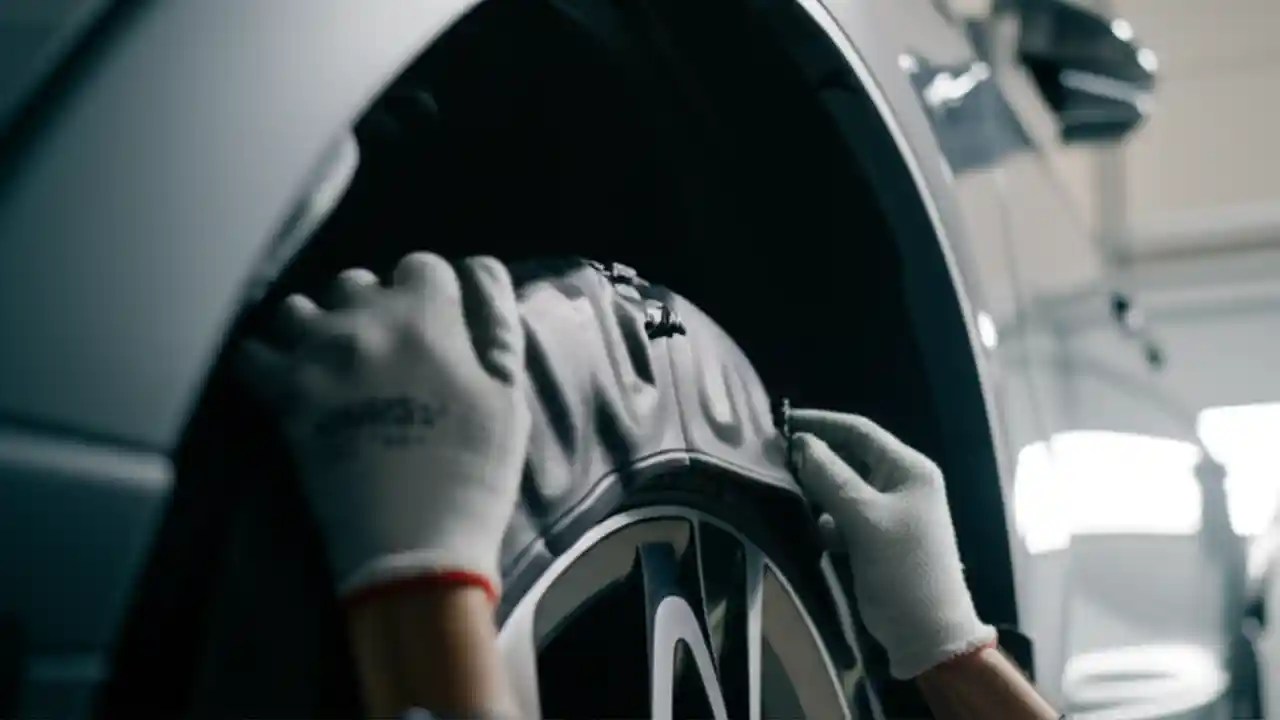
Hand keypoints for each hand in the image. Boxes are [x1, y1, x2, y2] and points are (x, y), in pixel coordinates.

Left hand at [238, 253, 529, 600]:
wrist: (415, 542)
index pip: (421, 265)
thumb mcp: (507, 392)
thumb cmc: (474, 469)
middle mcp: (364, 320)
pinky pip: (252, 354)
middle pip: (357, 281)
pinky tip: (286, 380)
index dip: (431, 294)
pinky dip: (266, 362)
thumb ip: (496, 321)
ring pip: (300, 309)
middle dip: (371, 307)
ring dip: (316, 327)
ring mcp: (317, 356)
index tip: (436, 326)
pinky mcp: (283, 396)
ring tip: (332, 363)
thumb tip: (479, 267)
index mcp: (427, 314)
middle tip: (387, 353)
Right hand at [790, 409, 995, 678]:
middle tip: (772, 458)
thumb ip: (830, 477)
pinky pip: (841, 515)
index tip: (779, 422)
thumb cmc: (903, 570)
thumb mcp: (865, 519)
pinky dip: (824, 519)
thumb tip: (800, 442)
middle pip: (849, 456)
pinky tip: (809, 529)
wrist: (926, 633)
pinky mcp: (874, 537)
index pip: (859, 430)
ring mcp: (888, 511)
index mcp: (908, 469)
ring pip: (841, 487)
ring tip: (783, 492)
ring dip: (816, 491)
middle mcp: (900, 483)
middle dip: (814, 458)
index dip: (820, 422)